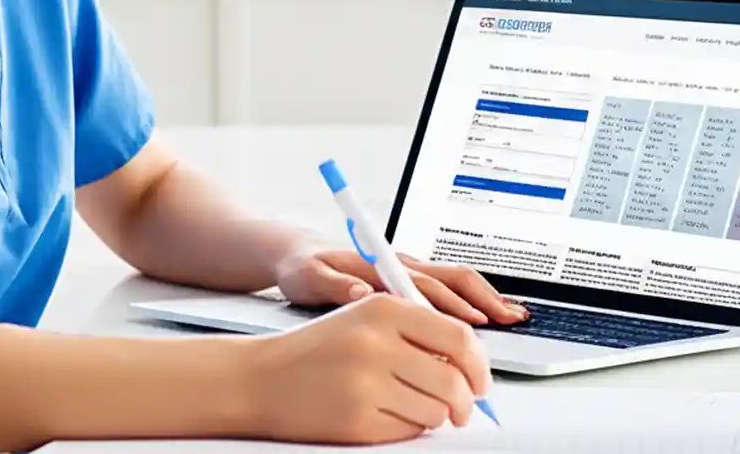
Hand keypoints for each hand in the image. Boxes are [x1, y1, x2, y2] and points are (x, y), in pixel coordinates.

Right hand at [244, 294, 490, 443]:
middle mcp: (376, 342)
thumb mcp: (363, 322)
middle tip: (463, 408)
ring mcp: (366, 381)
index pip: (458, 337)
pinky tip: (383, 414)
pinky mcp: (358, 418)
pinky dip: (407, 428)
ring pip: (436, 410)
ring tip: (408, 406)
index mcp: (383, 309)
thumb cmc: (315, 351)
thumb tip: (469, 365)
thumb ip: (415, 333)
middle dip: (466, 402)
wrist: (259, 378)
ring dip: (434, 415)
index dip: (479, 365)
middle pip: (454, 381)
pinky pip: (409, 430)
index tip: (480, 381)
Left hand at [275, 249, 529, 325]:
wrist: (297, 253)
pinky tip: (487, 316)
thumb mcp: (306, 277)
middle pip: (452, 280)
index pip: (425, 285)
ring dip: (484, 298)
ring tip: (513, 317)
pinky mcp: (406, 282)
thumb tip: (358, 293)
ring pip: (455, 283)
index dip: (453, 303)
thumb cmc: (302, 266)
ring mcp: (406, 273)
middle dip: (484, 299)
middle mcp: (399, 266)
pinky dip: (472, 301)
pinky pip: (447, 288)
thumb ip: (332, 285)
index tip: (475, 321)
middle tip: (511, 320)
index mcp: (380, 266)